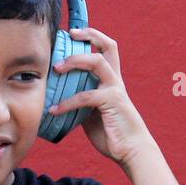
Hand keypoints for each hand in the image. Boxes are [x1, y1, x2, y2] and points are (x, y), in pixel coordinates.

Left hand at [49, 27, 154, 166]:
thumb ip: (81, 102)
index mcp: (112, 81)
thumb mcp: (91, 114)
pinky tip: (54, 110)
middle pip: (107, 46)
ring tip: (56, 68)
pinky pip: (86, 96)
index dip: (93, 36)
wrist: (131, 152)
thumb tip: (58, 100)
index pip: (107, 50)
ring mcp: (115, 90)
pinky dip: (67, 102)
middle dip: (88, 36)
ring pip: (97, 62)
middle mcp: (115, 81)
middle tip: (67, 36)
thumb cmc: (112, 134)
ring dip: (75, 61)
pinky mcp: (112, 102)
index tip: (73, 33)